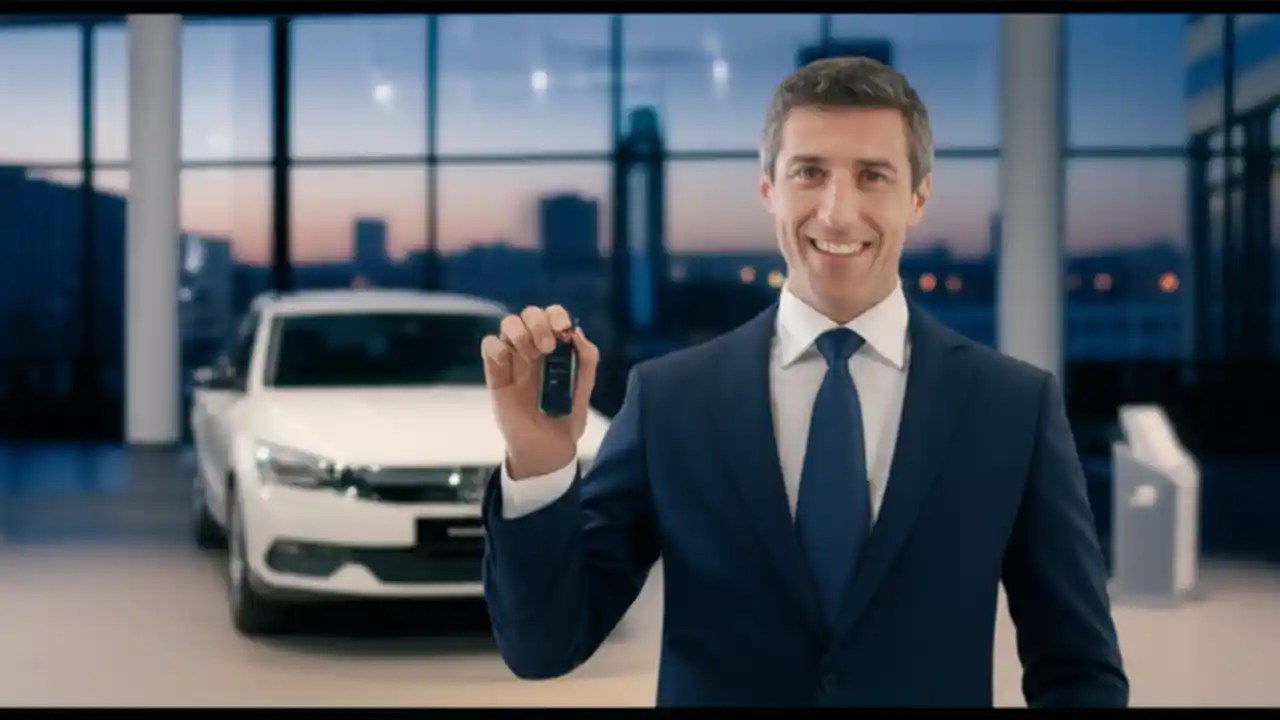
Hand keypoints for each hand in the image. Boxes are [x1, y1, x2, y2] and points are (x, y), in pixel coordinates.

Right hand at [481, 304, 600, 479]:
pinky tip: (507, 363)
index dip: (556, 316)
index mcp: (557, 348)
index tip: (562, 332)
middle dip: (538, 323)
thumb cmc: (566, 418)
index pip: (553, 316)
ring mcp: (513, 359)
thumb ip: (586, 360)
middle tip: (546, 348)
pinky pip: (489, 346)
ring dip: (518, 332)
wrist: (546, 448)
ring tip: (529, 354)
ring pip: (507, 324)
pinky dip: (496, 347)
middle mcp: (534, 348)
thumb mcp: (584, 388)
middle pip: (528, 314)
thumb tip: (577, 333)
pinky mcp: (496, 374)